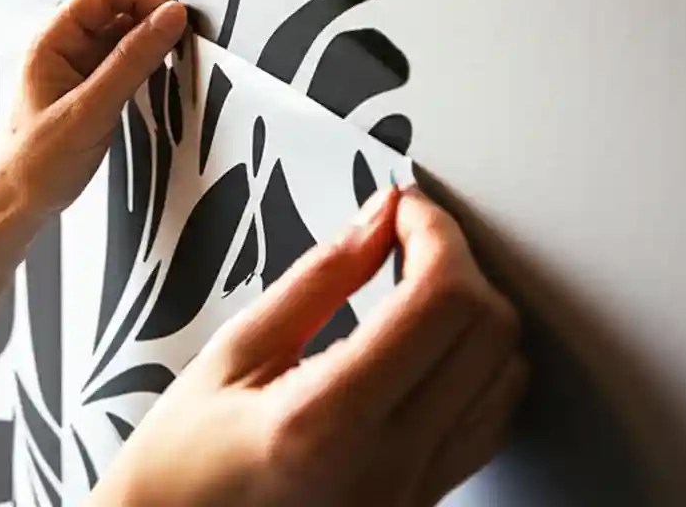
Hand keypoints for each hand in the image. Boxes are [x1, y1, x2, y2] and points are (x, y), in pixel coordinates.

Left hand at [0, 0, 186, 217]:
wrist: (16, 205)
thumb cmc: (36, 164)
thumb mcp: (90, 110)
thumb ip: (132, 61)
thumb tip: (170, 18)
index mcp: (52, 41)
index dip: (143, 1)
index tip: (175, 24)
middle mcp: (65, 47)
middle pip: (119, 9)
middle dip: (152, 22)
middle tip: (178, 48)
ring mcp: (79, 68)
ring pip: (126, 36)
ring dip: (151, 46)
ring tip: (170, 70)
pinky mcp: (93, 89)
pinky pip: (126, 64)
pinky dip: (146, 68)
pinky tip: (156, 86)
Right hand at [89, 188, 528, 506]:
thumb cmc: (179, 472)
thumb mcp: (231, 357)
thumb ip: (316, 281)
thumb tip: (377, 220)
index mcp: (326, 422)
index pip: (440, 301)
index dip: (435, 232)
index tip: (405, 208)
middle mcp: (388, 465)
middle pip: (489, 331)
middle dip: (458, 261)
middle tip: (407, 237)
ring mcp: (415, 492)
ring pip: (506, 374)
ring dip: (474, 312)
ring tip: (416, 288)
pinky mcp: (425, 502)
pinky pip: (490, 421)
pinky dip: (480, 365)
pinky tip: (432, 346)